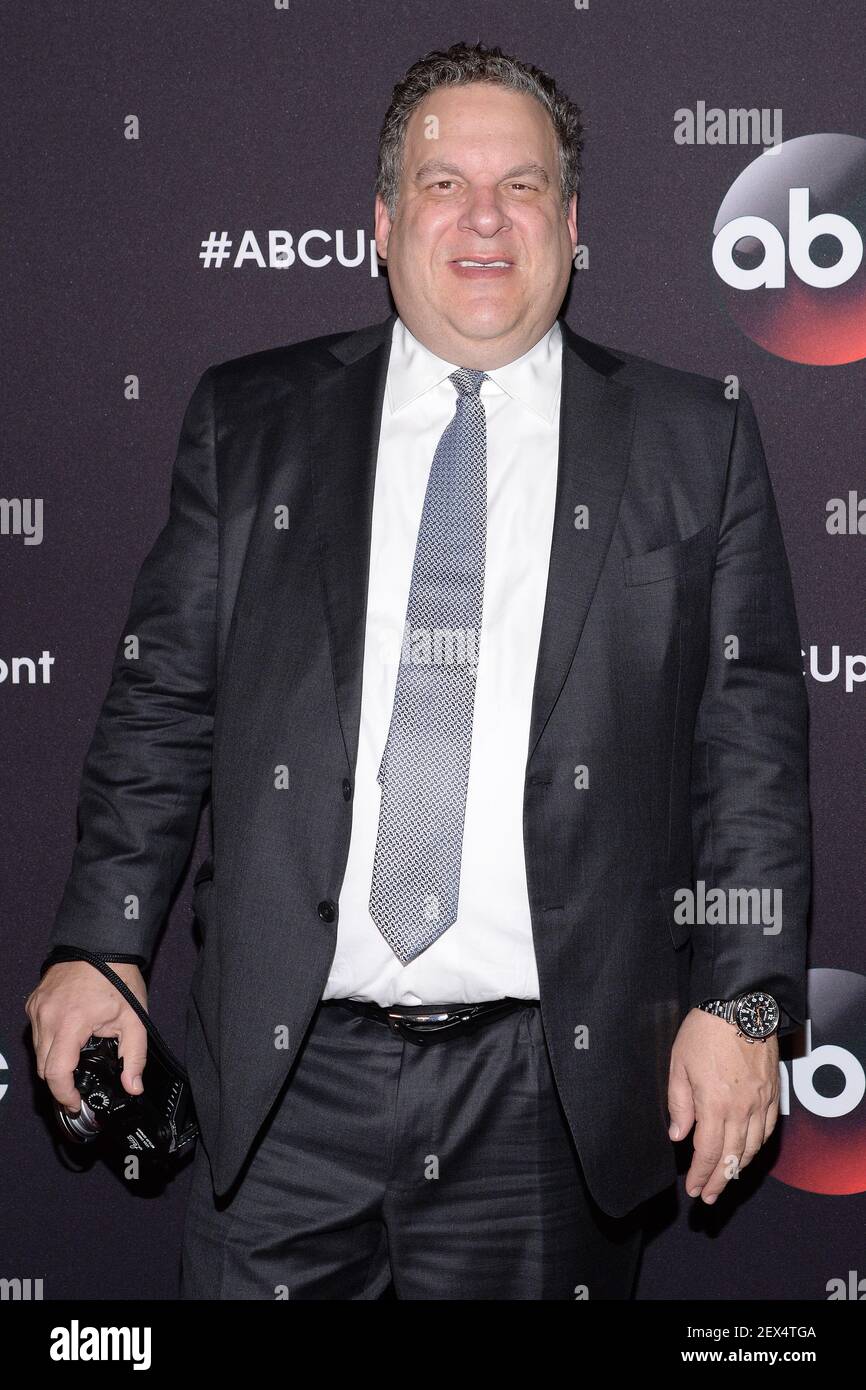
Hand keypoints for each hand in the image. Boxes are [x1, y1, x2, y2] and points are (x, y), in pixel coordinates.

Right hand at [25, 961, 148, 1114]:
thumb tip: (133, 1087)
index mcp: (71, 1023)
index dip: (64, 1095)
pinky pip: (36, 1033)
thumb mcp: (134, 1019)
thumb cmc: (118, 975)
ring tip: (76, 1061)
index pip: (56, 1073)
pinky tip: (68, 1040)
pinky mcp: (33, 1003)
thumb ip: (134, 1057)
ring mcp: (37, 1009)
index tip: (75, 1103)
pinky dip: (48, 1042)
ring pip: (37, 1051)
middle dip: (60, 1082)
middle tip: (78, 1088)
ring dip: (53, 1062)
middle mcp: (47, 1017)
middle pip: (43, 1067)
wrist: (101, 942)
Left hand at [667, 1006, 779, 1203]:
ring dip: (739, 1168)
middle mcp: (741, 1108)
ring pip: (753, 1147)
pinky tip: (748, 1152)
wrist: (740, 1005)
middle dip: (719, 1180)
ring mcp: (760, 1101)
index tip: (694, 1189)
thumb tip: (679, 1135)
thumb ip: (679, 1103)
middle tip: (708, 1196)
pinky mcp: (773, 1092)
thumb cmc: (705, 1031)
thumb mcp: (679, 1064)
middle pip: (732, 1157)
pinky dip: (758, 1146)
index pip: (709, 1152)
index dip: (701, 1174)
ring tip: (726, 1179)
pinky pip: (768, 1129)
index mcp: (714, 1103)